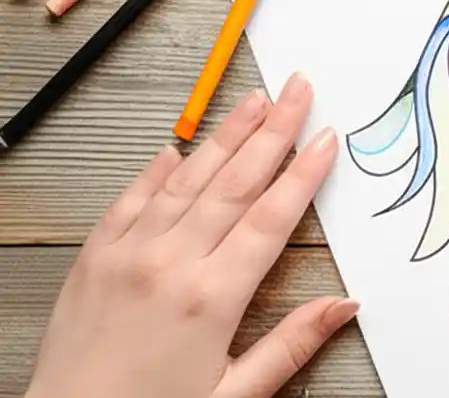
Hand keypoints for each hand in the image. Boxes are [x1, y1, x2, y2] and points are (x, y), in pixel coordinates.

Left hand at [26, 74, 353, 397]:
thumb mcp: (236, 395)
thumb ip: (292, 344)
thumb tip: (345, 306)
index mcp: (211, 299)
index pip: (270, 218)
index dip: (303, 175)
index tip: (325, 140)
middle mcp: (169, 264)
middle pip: (234, 183)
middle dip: (272, 131)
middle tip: (296, 91)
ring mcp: (127, 255)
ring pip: (186, 180)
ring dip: (224, 136)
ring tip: (252, 100)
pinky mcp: (93, 259)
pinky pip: (130, 200)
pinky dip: (155, 170)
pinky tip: (175, 147)